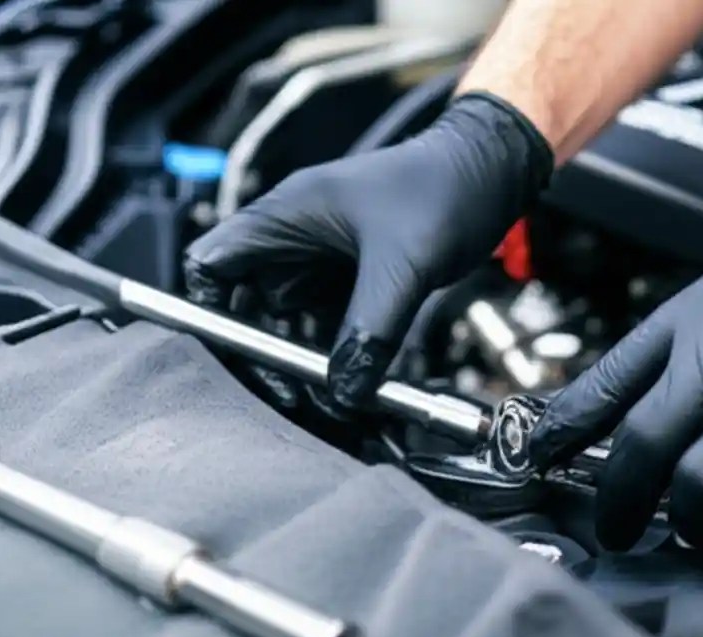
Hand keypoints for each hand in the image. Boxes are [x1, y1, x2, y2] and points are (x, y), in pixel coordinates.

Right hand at [183, 92, 552, 413]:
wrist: (493, 171)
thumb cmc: (444, 188)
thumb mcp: (405, 264)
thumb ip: (372, 330)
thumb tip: (345, 391)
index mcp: (287, 215)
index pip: (212, 263)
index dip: (209, 311)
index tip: (237, 356)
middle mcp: (296, 238)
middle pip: (250, 304)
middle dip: (265, 353)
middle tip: (293, 394)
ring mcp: (324, 259)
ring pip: (294, 322)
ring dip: (307, 360)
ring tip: (333, 399)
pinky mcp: (355, 279)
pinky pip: (333, 325)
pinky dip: (340, 354)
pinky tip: (359, 383)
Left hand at [527, 191, 702, 551]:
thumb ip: (684, 340)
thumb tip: (643, 388)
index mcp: (694, 326)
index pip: (604, 387)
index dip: (561, 430)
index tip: (540, 457)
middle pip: (637, 452)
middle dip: (614, 499)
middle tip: (610, 522)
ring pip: (690, 496)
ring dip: (679, 522)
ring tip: (681, 529)